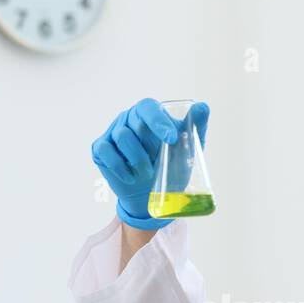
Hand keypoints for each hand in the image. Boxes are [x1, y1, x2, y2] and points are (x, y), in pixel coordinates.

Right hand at [90, 98, 210, 230]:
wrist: (149, 195)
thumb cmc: (169, 167)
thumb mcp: (187, 149)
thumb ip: (195, 126)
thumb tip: (203, 107)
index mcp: (148, 114)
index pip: (149, 107)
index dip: (159, 121)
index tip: (172, 139)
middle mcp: (128, 119)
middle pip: (135, 121)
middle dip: (149, 145)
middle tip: (157, 164)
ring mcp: (113, 132)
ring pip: (123, 136)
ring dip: (137, 159)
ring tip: (147, 173)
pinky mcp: (100, 149)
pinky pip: (106, 151)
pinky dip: (120, 167)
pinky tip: (131, 177)